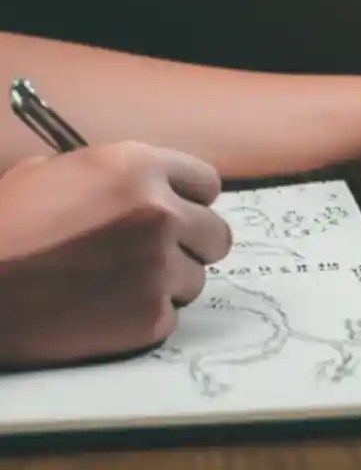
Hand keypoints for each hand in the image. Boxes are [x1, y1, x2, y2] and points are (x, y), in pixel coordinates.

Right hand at [0, 142, 231, 367]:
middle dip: (190, 244)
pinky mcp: (150, 316)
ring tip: (113, 284)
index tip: (178, 212)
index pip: (206, 183)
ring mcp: (159, 267)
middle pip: (215, 233)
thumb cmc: (3, 227)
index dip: (189, 200)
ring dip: (166, 283)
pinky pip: (169, 315)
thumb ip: (111, 175)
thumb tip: (145, 185)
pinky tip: (101, 311)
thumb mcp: (48, 172)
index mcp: (138, 167)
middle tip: (153, 255)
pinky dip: (142, 317)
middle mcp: (160, 213)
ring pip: (195, 277)